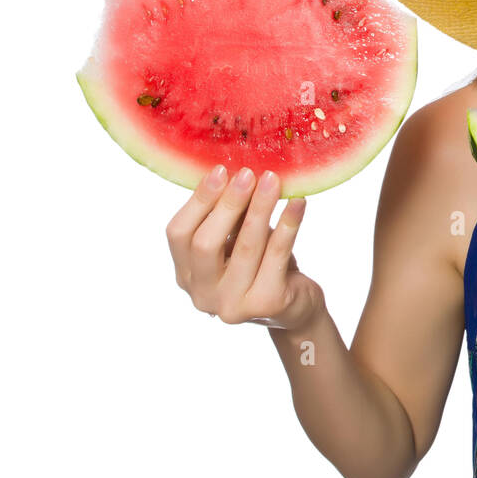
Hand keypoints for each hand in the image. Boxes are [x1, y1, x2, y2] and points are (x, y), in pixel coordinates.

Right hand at [166, 165, 323, 330]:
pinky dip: (289, 225)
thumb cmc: (262, 266)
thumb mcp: (238, 240)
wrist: (296, 307)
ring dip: (260, 209)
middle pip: (205, 244)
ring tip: (273, 180)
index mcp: (186, 274)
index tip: (220, 169)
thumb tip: (235, 169)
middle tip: (247, 173)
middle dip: (227, 204)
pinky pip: (278, 255)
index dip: (198, 201)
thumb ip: (230, 215)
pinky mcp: (266, 304)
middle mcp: (203, 294)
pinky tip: (298, 202)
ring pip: (245, 248)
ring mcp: (232, 305)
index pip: (178, 235)